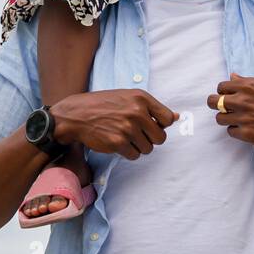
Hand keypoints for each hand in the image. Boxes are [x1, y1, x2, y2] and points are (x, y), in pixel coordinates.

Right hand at [51, 90, 178, 159]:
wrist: (77, 115)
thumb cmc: (104, 105)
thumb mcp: (128, 97)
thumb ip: (151, 107)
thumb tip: (177, 117)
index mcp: (141, 98)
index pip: (168, 119)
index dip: (161, 125)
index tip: (151, 125)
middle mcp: (137, 112)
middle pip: (160, 138)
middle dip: (151, 139)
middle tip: (137, 134)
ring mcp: (128, 128)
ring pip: (148, 149)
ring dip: (138, 146)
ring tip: (124, 136)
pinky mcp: (118, 143)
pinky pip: (134, 155)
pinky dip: (128, 152)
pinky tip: (117, 142)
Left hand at [207, 74, 253, 148]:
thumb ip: (248, 82)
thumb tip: (233, 76)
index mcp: (249, 86)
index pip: (221, 86)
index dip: (224, 91)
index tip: (228, 95)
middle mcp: (243, 101)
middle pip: (213, 101)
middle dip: (217, 104)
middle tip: (225, 108)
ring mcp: (244, 118)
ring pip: (219, 118)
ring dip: (226, 118)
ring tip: (238, 119)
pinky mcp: (247, 134)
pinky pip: (231, 132)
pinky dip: (236, 130)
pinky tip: (247, 128)